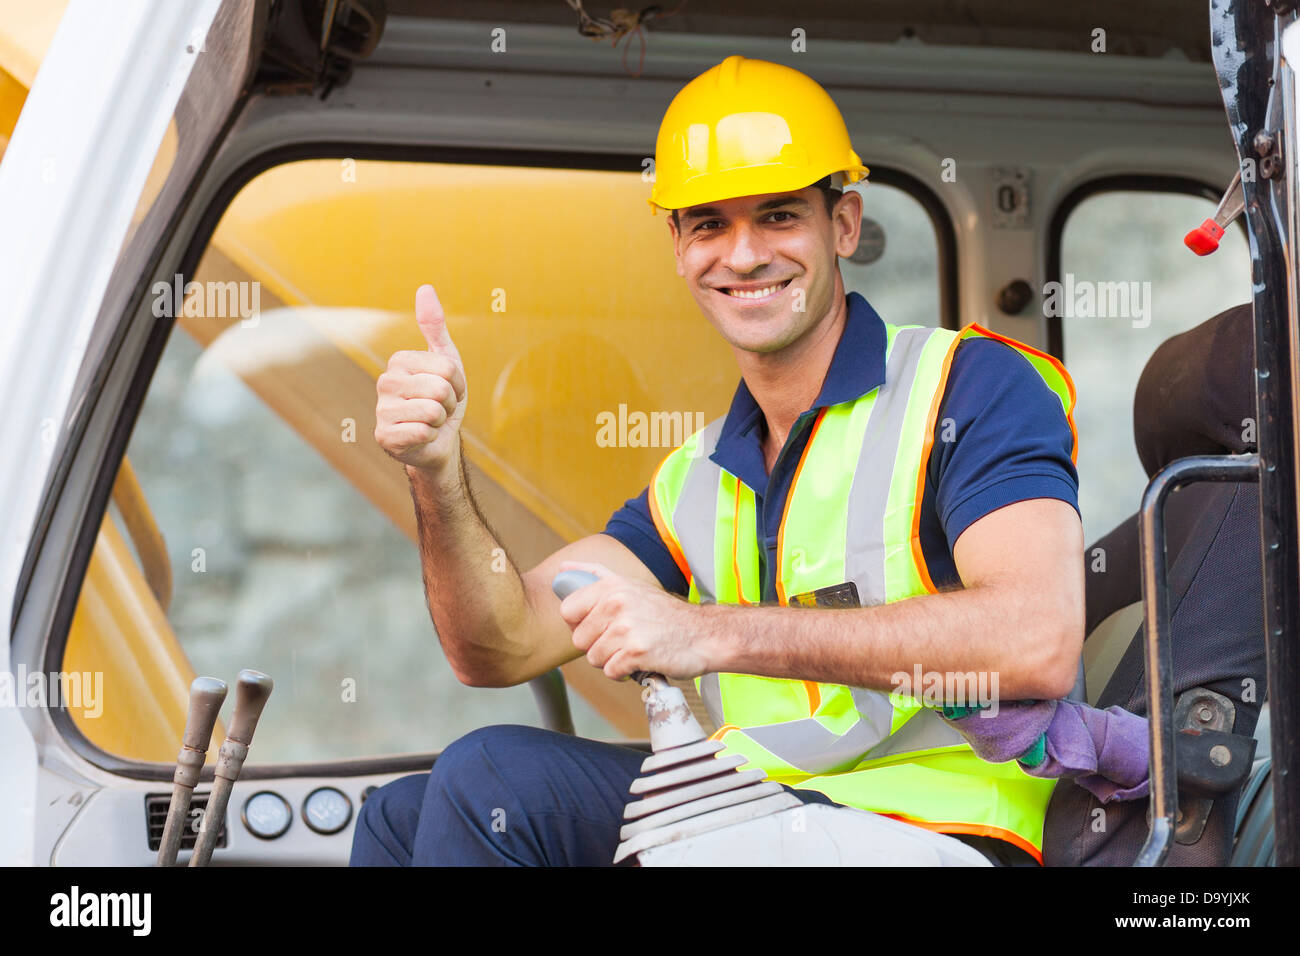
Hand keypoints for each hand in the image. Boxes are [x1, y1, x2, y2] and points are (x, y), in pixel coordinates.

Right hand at [374, 284, 468, 473]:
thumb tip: (425, 288)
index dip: (457, 383)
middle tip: (440, 409)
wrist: (438, 441)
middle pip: (440, 388)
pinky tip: (420, 437)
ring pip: (432, 411)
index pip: (446, 367)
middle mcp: (385, 382)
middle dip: (449, 404)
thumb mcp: (446, 360)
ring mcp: (381, 410)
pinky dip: (430, 437)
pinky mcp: (384, 437)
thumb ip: (434, 326)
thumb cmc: (443, 400)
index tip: (448, 390)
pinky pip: (422, 432)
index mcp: (399, 361)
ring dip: (440, 421)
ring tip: (431, 422)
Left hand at [555, 561, 714, 680]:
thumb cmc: (664, 614)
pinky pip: (611, 671)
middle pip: (579, 639)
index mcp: (610, 586)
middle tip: (622, 639)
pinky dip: (624, 672)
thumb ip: (594, 575)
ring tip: (632, 649)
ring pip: (593, 658)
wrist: (703, 634)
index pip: (567, 611)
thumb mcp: (630, 585)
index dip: (580, 624)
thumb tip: (563, 568)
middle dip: (597, 645)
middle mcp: (616, 603)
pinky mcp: (636, 652)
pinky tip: (640, 661)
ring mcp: (626, 628)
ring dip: (611, 660)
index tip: (598, 626)